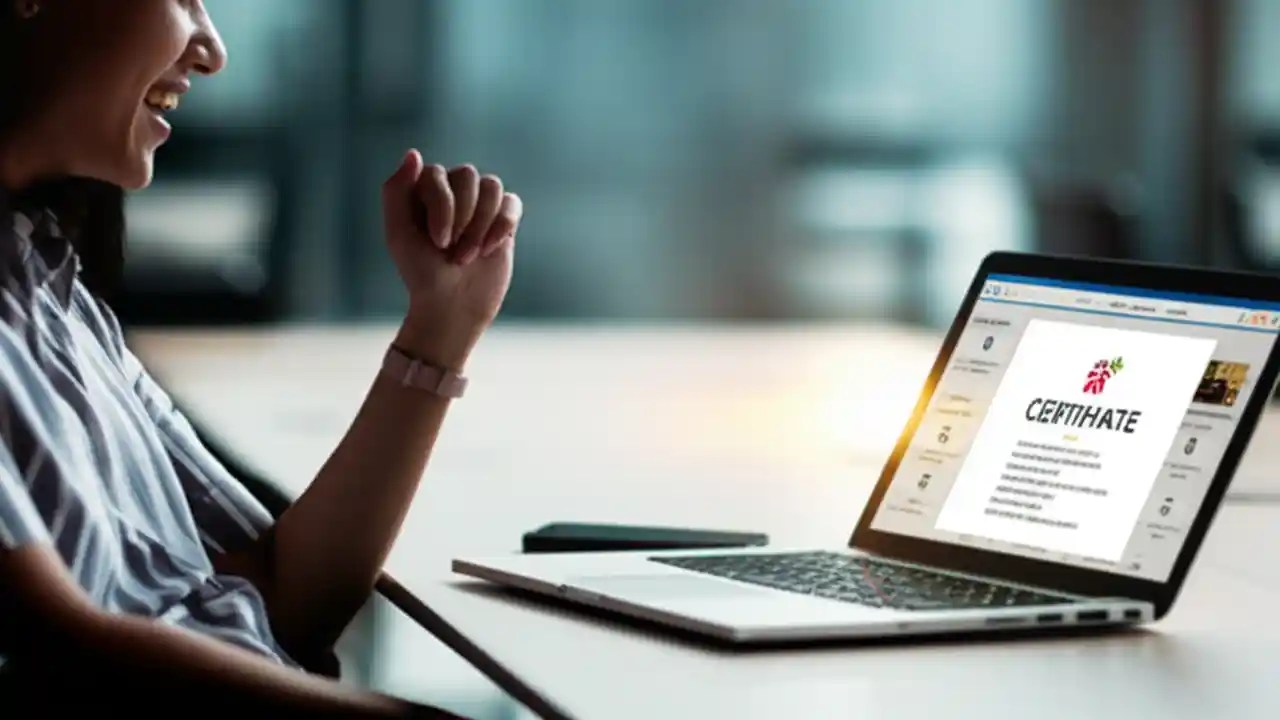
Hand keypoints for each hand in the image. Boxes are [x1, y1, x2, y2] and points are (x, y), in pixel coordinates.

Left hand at [381, 150, 522, 368]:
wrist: (452, 306)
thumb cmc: (421, 272)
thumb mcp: (398, 233)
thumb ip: (396, 191)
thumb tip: (414, 153)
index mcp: (423, 190)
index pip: (437, 174)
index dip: (442, 207)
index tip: (438, 242)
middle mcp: (453, 190)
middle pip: (468, 175)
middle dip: (463, 216)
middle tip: (453, 250)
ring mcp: (480, 204)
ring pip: (492, 186)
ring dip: (482, 224)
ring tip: (471, 254)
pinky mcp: (504, 220)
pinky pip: (512, 202)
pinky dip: (502, 225)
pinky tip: (490, 249)